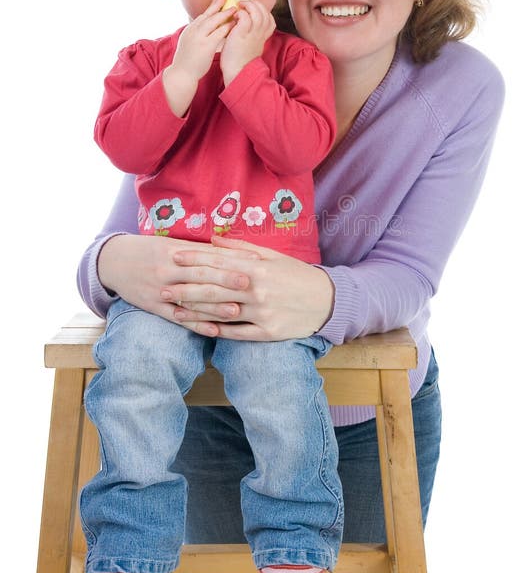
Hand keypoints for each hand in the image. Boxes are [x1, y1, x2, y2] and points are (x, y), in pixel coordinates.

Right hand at [97, 234, 259, 333]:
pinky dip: (196, 325)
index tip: (255, 261)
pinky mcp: (154, 307)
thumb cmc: (149, 250)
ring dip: (214, 307)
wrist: (113, 261)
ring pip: (192, 300)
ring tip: (236, 311)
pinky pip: (177, 318)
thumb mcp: (171, 243)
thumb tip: (229, 250)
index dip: (232, 258)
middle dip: (226, 281)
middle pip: (202, 276)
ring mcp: (161, 290)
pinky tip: (213, 331)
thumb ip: (199, 249)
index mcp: (177, 251)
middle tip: (250, 285)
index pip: (209, 255)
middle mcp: (169, 270)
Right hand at [163, 0, 232, 115]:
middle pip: (207, 14)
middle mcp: (193, 30)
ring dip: (224, 14)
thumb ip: (198, 35)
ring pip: (213, 21)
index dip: (212, 7)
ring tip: (235, 10)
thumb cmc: (187, 61)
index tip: (220, 0)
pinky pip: (218, 33)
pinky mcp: (205, 46)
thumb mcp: (190, 43)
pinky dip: (226, 28)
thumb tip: (206, 30)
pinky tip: (234, 25)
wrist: (181, 73)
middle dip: (218, 5)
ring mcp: (199, 37)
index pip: (202, 15)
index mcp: (190, 29)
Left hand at [167, 236, 335, 340]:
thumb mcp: (273, 255)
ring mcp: (261, 313)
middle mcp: (257, 290)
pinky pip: (237, 333)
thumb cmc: (298, 274)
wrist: (327, 300)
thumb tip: (213, 239)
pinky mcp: (267, 332)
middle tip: (162, 287)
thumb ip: (242, 248)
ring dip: (194, 311)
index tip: (173, 257)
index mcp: (257, 268)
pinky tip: (200, 329)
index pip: (218, 262)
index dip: (194, 259)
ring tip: (173, 309)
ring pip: (221, 312)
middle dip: (185, 287)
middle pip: (213, 288)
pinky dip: (218, 331)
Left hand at [219, 0, 275, 85]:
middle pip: (265, 12)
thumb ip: (250, 36)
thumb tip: (241, 24)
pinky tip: (234, 17)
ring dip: (248, 5)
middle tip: (243, 5)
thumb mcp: (250, 47)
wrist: (237, 72)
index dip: (262, 11)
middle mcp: (260, 34)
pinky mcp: (242, 34)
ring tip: (239, 7)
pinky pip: (245, 16)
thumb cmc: (240, 61)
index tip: (251, 11)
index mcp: (263, 37)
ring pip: (257, 11)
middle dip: (255, 4)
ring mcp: (253, 33)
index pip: (270, 19)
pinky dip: (240, 13)